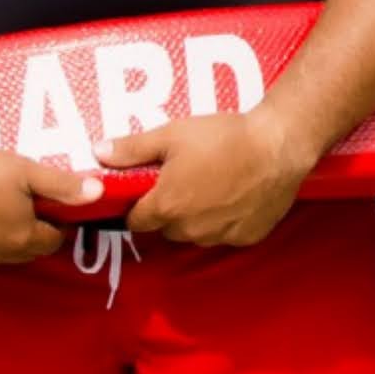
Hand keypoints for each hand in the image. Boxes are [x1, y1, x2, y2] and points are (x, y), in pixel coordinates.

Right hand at [0, 139, 100, 269]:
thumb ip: (63, 186)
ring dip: (0, 239)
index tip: (48, 205)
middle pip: (26, 250)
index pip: (53, 240)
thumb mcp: (25, 170)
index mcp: (22, 238)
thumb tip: (98, 194)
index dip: (55, 222)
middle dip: (31, 232)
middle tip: (23, 204)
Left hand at [103, 107, 317, 246]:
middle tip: (185, 178)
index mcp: (165, 207)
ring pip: (195, 234)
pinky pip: (225, 234)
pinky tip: (236, 194)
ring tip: (212, 183)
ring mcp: (219, 238)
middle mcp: (188, 231)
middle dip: (169, 209)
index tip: (150, 187)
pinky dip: (225, 220)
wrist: (277, 146)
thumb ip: (131, 149)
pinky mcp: (246, 239)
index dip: (139, 204)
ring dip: (196, 217)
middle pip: (166, 228)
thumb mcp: (171, 135)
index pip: (135, 221)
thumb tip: (97, 153)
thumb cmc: (222, 137)